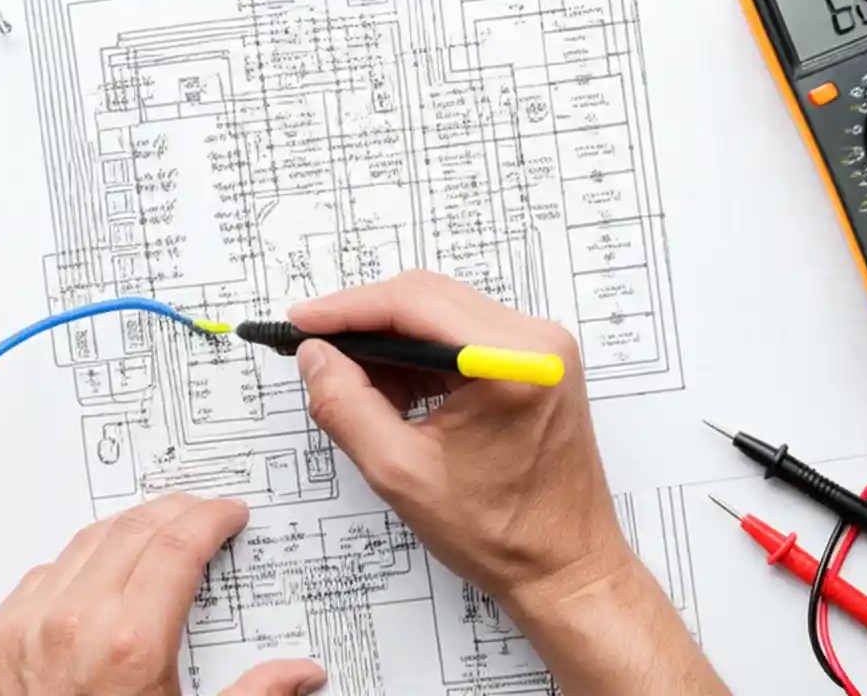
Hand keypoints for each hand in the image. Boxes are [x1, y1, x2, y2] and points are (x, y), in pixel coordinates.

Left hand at [0, 494, 325, 695]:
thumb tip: (299, 675)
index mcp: (130, 645)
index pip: (179, 546)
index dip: (211, 519)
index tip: (227, 514)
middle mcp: (73, 623)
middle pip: (134, 530)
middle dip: (175, 511)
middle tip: (200, 511)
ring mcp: (27, 626)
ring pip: (84, 543)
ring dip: (126, 527)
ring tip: (155, 529)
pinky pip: (41, 575)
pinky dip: (77, 562)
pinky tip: (98, 571)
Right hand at [291, 272, 729, 694]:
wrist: (565, 568)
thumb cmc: (499, 534)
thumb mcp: (400, 473)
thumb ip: (346, 406)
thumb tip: (314, 356)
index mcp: (511, 361)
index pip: (413, 303)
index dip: (346, 308)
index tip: (301, 322)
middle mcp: (535, 341)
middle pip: (427, 297)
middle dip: (365, 322)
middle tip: (316, 353)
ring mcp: (541, 349)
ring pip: (441, 314)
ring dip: (391, 342)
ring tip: (355, 388)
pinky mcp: (535, 363)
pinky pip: (461, 337)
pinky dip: (419, 357)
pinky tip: (392, 394)